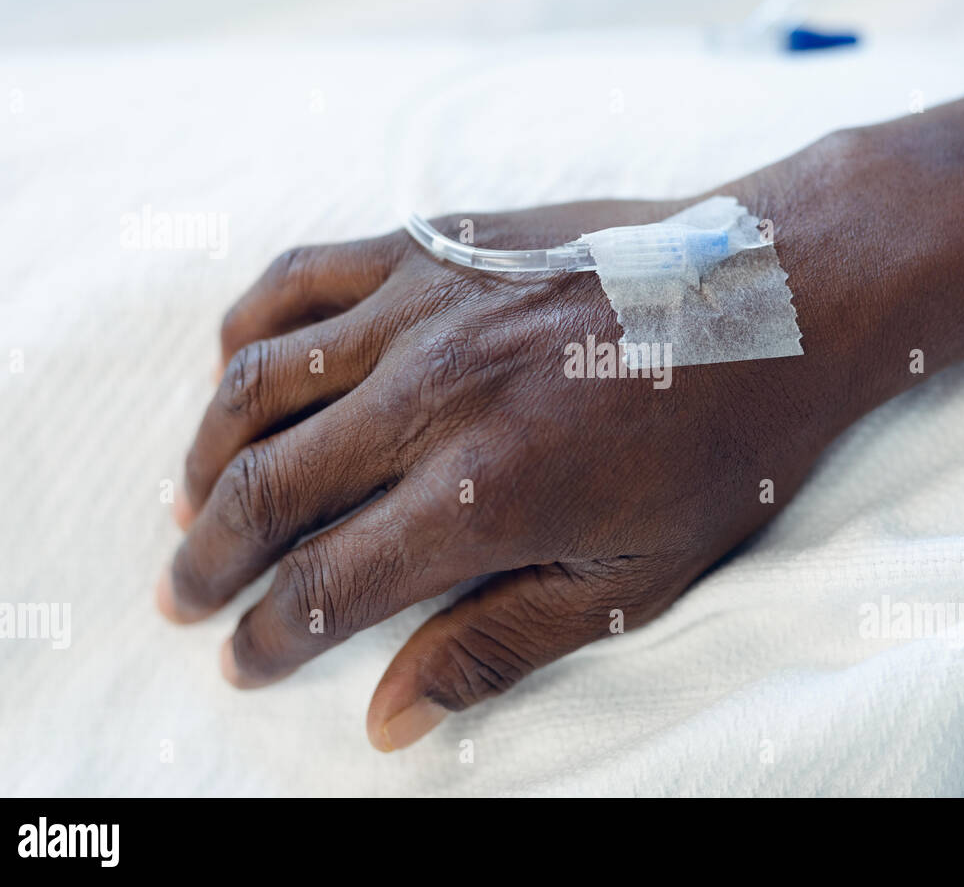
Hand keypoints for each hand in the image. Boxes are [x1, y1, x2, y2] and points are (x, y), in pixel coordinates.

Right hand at [160, 169, 873, 750]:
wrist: (782, 296)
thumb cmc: (725, 445)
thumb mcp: (635, 580)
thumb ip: (499, 645)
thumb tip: (387, 718)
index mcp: (487, 493)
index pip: (328, 586)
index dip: (269, 638)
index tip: (243, 660)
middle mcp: (435, 395)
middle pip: (266, 487)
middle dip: (208, 556)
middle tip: (181, 594)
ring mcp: (427, 308)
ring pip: (258, 384)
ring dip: (205, 453)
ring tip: (191, 500)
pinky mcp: (436, 245)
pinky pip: (299, 280)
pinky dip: (248, 332)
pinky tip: (243, 373)